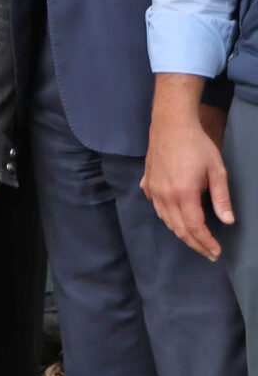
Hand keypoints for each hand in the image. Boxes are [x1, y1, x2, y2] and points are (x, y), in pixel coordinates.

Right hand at [144, 74, 232, 259]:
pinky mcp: (148, 182)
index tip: (216, 252)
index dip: (206, 243)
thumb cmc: (197, 145)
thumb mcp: (217, 170)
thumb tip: (228, 220)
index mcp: (183, 194)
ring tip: (195, 239)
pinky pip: (156, 207)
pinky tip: (174, 216)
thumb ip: (221, 197)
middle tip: (208, 252)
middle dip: (195, 243)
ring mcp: (153, 189)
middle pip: (178, 228)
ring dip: (181, 233)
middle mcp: (165, 195)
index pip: (195, 227)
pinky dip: (167, 217)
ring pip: (166, 220)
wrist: (171, 124)